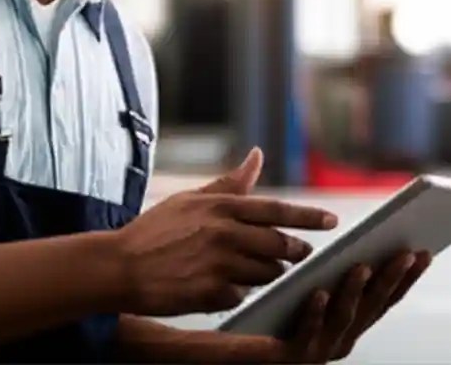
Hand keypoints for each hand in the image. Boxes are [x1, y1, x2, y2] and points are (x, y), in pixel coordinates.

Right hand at [114, 148, 339, 316]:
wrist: (119, 267)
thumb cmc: (154, 231)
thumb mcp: (191, 200)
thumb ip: (230, 183)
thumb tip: (257, 155)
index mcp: (221, 208)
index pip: (276, 210)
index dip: (308, 217)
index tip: (331, 221)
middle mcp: (224, 234)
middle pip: (279, 245)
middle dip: (294, 251)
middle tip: (299, 253)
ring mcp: (219, 265)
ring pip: (266, 272)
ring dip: (267, 273)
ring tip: (251, 269)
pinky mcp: (212, 293)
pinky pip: (243, 295)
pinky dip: (239, 292)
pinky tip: (222, 287)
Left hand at [247, 249, 433, 362]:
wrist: (232, 353)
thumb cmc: (268, 314)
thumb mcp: (305, 285)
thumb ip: (329, 263)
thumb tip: (352, 229)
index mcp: (349, 321)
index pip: (385, 296)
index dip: (408, 276)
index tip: (426, 250)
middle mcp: (341, 339)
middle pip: (373, 307)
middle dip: (392, 279)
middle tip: (407, 251)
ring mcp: (318, 351)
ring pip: (344, 320)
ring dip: (355, 292)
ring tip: (361, 265)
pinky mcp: (288, 358)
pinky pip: (305, 336)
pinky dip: (314, 315)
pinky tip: (318, 292)